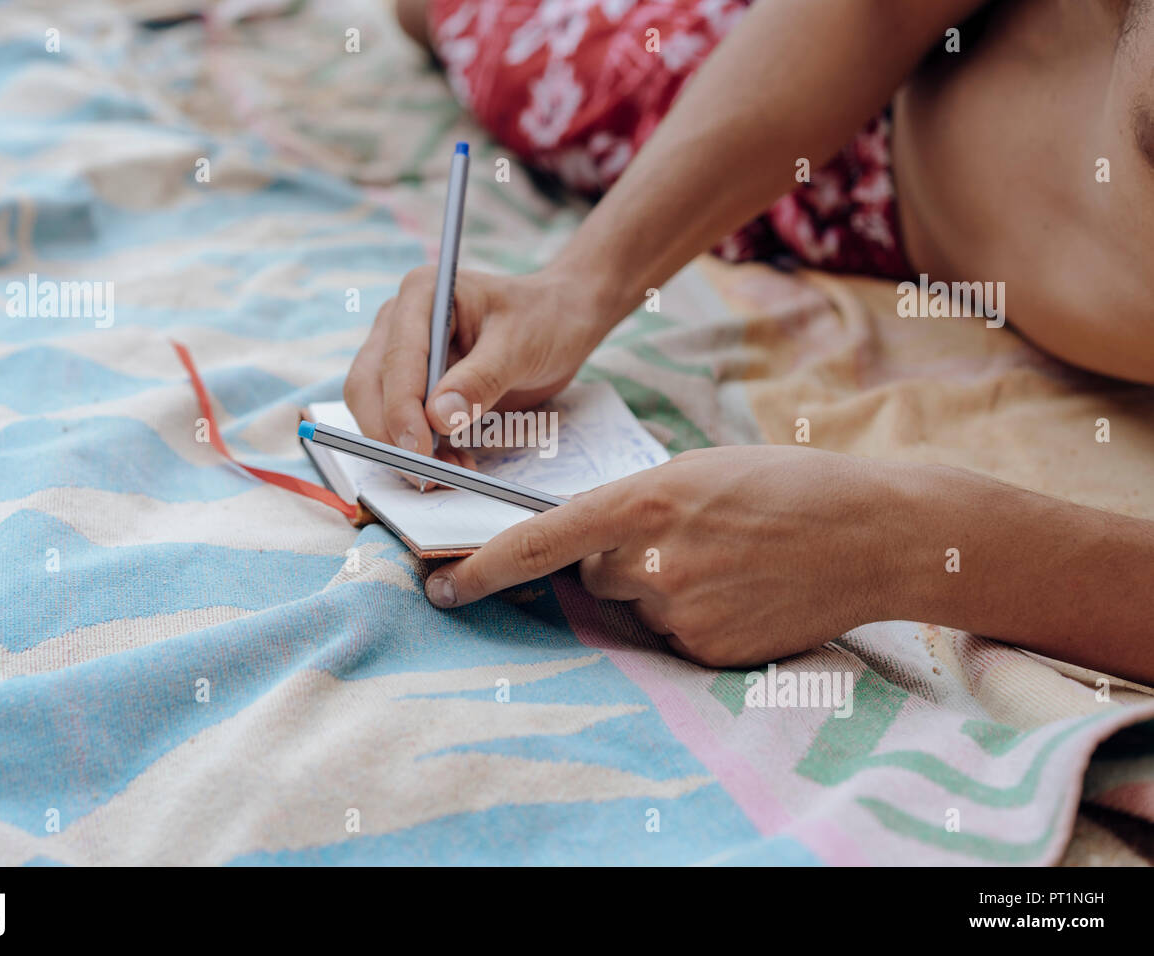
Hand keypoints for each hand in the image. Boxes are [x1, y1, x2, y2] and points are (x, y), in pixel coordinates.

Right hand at [343, 266, 608, 466]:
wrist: (561, 323)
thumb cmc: (544, 319)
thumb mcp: (520, 345)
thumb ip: (480, 379)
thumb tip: (437, 418)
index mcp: (421, 294)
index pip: (395, 357)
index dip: (401, 408)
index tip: (418, 449)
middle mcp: (399, 321)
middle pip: (368, 387)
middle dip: (392, 434)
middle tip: (425, 474)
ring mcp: (401, 355)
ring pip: (376, 410)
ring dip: (404, 448)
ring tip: (451, 473)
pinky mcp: (414, 387)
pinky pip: (401, 425)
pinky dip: (422, 451)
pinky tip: (455, 465)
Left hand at [423, 445, 898, 667]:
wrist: (874, 534)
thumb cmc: (787, 487)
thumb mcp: (697, 470)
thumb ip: (632, 505)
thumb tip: (587, 546)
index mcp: (644, 501)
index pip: (538, 541)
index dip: (480, 566)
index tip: (440, 586)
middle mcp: (653, 561)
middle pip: (592, 575)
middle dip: (618, 560)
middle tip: (686, 537)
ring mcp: (682, 612)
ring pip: (635, 605)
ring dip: (660, 588)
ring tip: (728, 561)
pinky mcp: (709, 651)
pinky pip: (672, 636)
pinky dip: (694, 617)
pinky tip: (742, 592)